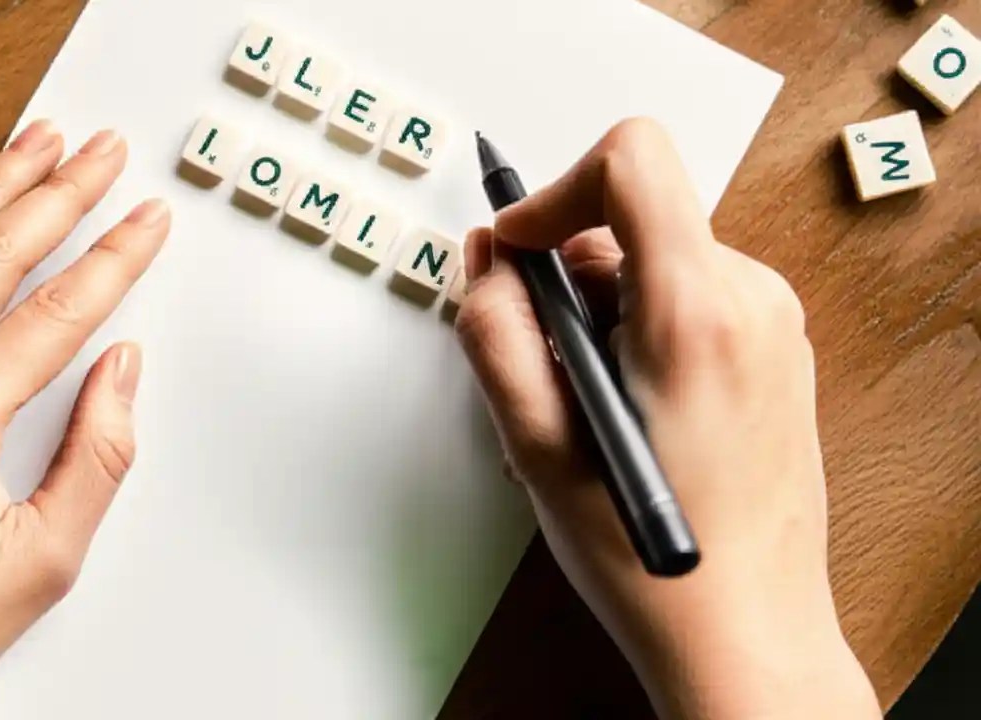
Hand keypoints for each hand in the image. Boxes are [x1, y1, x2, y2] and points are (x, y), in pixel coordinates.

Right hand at [455, 119, 879, 718]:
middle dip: (567, 281)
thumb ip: (496, 331)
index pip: (632, 160)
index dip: (554, 192)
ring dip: (597, 316)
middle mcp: (752, 301)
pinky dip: (634, 332)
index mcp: (698, 311)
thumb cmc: (652, 557)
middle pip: (631, 220)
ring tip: (588, 410)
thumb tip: (488, 258)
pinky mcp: (773, 349)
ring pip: (652, 263)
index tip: (518, 250)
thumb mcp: (537, 443)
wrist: (744, 630)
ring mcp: (772, 325)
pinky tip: (624, 411)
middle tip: (547, 374)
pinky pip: (683, 298)